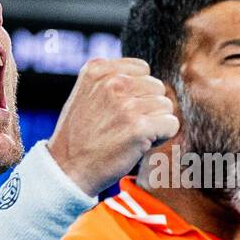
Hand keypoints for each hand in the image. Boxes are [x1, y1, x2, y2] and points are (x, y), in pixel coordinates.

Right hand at [48, 57, 178, 195]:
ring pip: (166, 106)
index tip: (119, 110)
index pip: (142, 69)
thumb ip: (111, 80)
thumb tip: (148, 79)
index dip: (137, 91)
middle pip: (157, 87)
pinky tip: (141, 145)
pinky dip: (162, 137)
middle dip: (147, 107)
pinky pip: (171, 125)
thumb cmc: (80, 136)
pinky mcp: (139, 128)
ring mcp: (127, 105)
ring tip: (130, 136)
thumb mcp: (86, 94)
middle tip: (124, 126)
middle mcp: (113, 82)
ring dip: (154, 123)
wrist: (68, 170)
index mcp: (98, 69)